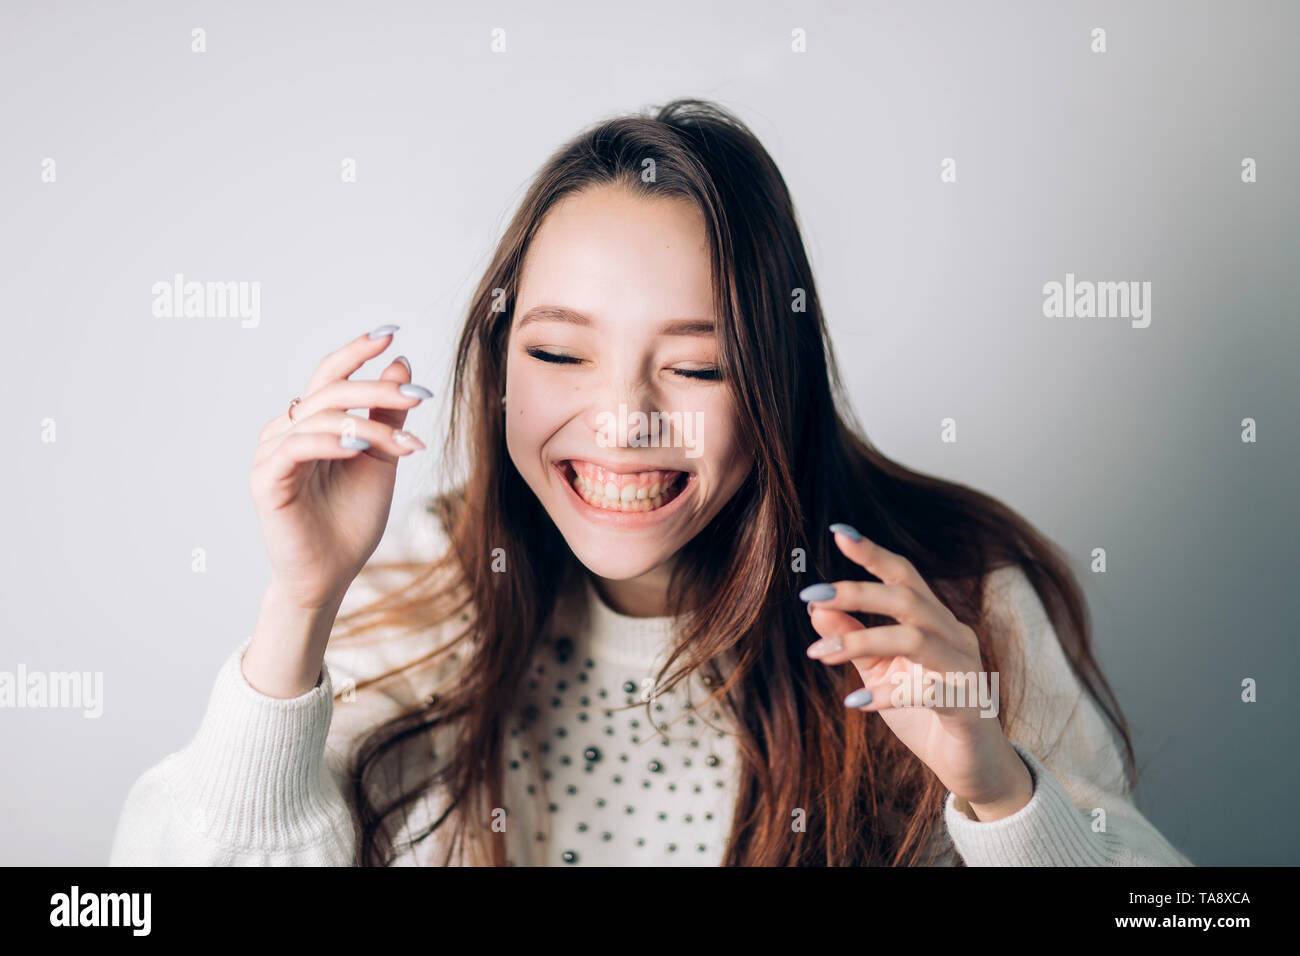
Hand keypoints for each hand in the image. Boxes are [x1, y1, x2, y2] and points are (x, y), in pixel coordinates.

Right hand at [248, 325, 429, 613]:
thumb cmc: (352, 519)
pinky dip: (332, 443)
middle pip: (331, 391)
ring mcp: (272, 454)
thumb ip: (388, 415)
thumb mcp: (380, 459)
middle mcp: (286, 431)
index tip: (390, 332)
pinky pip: (299, 448)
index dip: (357, 351)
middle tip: (418, 396)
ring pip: (324, 419)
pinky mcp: (266, 480)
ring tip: (405, 447)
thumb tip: (401, 363)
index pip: (331, 375)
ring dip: (371, 428)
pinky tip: (361, 448)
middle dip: (378, 390)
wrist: (332, 574)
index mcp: (311, 423)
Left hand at [801, 524, 1032, 819]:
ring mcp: (965, 669)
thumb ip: (853, 639)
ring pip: (915, 639)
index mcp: (934, 621)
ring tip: (819, 654)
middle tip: (813, 595)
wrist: (968, 765)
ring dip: (862, 642)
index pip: (905, 576)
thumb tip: (816, 607)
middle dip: (858, 593)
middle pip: (909, 599)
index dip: (873, 553)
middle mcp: (954, 636)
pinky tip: (856, 703)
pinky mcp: (967, 706)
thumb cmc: (923, 711)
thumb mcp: (879, 671)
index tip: (838, 532)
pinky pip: (928, 692)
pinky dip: (888, 694)